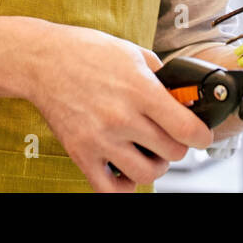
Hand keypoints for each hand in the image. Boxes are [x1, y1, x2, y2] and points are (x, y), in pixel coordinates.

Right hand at [23, 23, 212, 192]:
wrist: (42, 60)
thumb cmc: (87, 52)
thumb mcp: (132, 53)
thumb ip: (159, 76)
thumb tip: (182, 96)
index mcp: (139, 90)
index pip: (186, 128)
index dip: (201, 135)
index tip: (200, 134)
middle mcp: (122, 117)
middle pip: (171, 152)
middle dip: (177, 146)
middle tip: (170, 136)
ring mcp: (100, 139)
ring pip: (146, 174)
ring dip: (155, 166)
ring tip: (148, 152)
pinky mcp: (80, 153)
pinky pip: (110, 190)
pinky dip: (124, 186)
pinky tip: (125, 169)